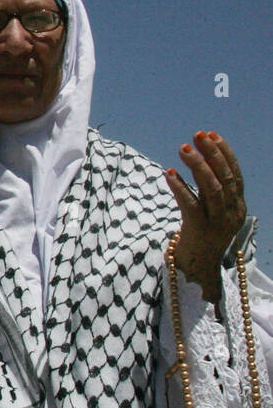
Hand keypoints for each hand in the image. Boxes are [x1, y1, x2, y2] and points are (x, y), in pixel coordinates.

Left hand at [165, 130, 246, 302]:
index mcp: (237, 208)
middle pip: (224, 178)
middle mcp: (231, 214)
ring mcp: (217, 224)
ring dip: (197, 166)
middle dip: (211, 154)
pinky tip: (170, 174)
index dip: (224, 153)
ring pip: (211, 189)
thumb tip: (199, 161)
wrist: (197, 271)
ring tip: (183, 149)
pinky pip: (190, 205)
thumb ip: (211, 192)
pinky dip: (181, 187)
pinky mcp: (199, 232)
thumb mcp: (212, 213)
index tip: (211, 135)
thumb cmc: (200, 238)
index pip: (235, 175)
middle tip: (196, 135)